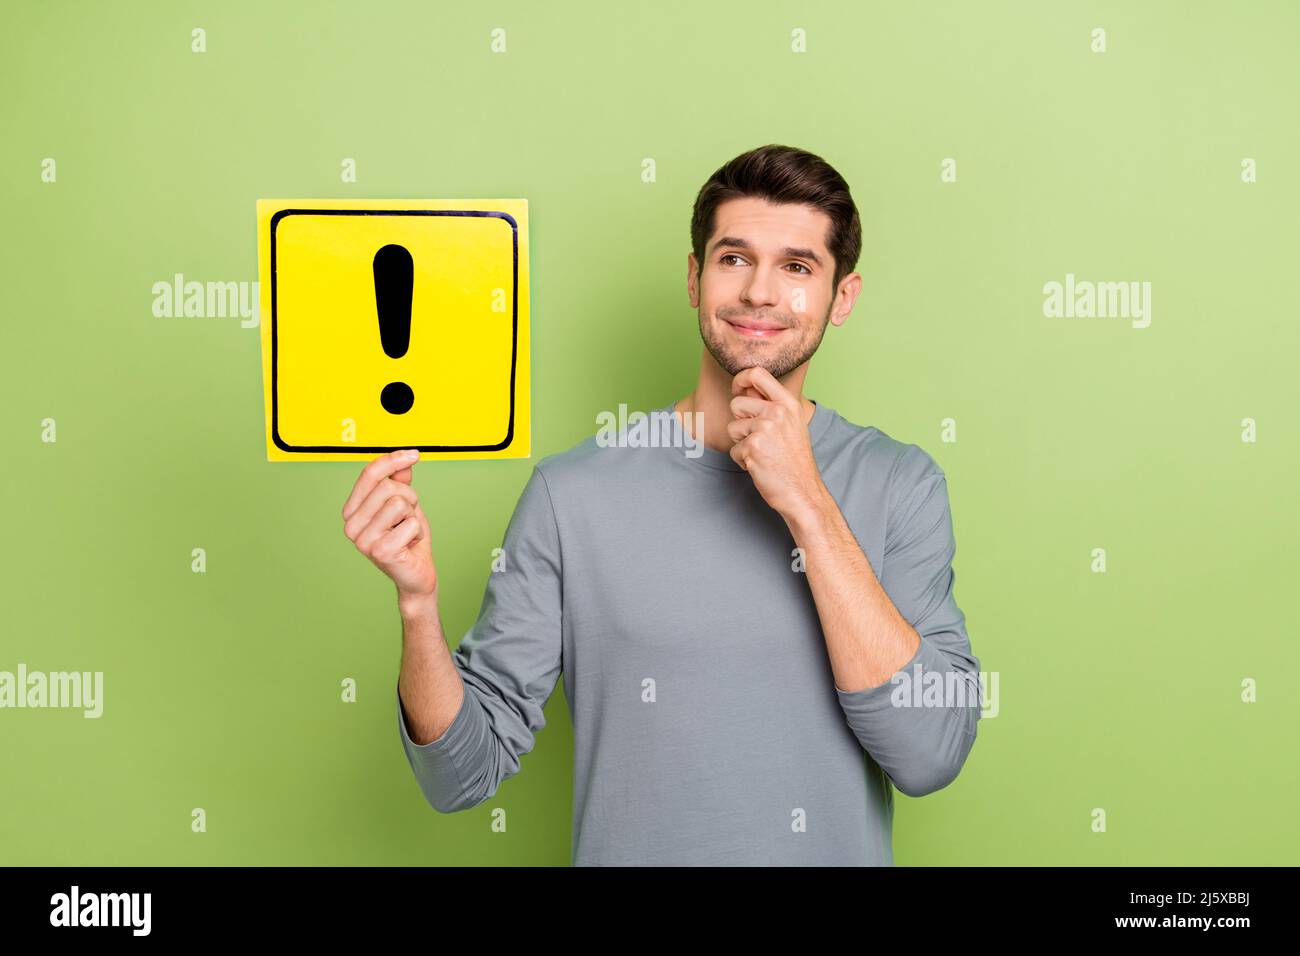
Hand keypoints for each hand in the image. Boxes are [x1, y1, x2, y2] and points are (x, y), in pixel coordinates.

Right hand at [341, 449, 437, 602]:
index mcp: (351, 510)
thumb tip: (405, 460)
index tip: (415, 455)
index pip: (369, 474)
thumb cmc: (408, 538)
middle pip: (387, 487)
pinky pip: (411, 523)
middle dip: (409, 497)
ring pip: (399, 503)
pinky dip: (418, 532)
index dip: (393, 460)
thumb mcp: (404, 504)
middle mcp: (351, 525)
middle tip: (409, 517)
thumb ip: (400, 482)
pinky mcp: (380, 551)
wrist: (415, 574)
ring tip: (408, 532)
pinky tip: (410, 545)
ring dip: (413, 516)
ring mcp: (363, 540)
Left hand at [728, 367, 827, 522]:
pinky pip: (733, 450)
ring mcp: (764, 429)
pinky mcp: (752, 448)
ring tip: (762, 453)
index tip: (737, 389)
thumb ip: (771, 405)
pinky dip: (743, 461)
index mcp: (788, 403)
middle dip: (740, 422)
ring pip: (732, 428)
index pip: (757, 373)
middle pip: (736, 404)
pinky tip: (760, 466)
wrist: (803, 491)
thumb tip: (745, 389)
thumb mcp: (791, 424)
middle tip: (758, 438)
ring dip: (741, 443)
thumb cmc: (794, 459)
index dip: (740, 379)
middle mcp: (777, 412)